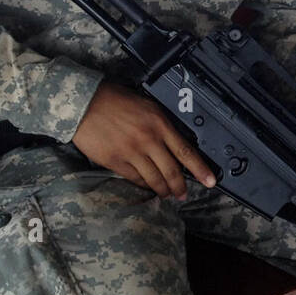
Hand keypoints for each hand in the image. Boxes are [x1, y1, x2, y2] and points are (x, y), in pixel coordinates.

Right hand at [72, 81, 215, 199]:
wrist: (85, 103)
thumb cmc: (114, 100)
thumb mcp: (146, 105)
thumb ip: (161, 124)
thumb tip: (174, 141)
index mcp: (159, 124)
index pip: (186, 151)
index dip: (200, 169)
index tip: (210, 181)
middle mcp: (148, 140)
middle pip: (172, 171)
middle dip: (180, 187)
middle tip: (184, 195)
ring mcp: (132, 152)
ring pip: (154, 179)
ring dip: (163, 190)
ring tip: (167, 194)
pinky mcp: (116, 161)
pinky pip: (135, 179)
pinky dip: (143, 185)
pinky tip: (147, 187)